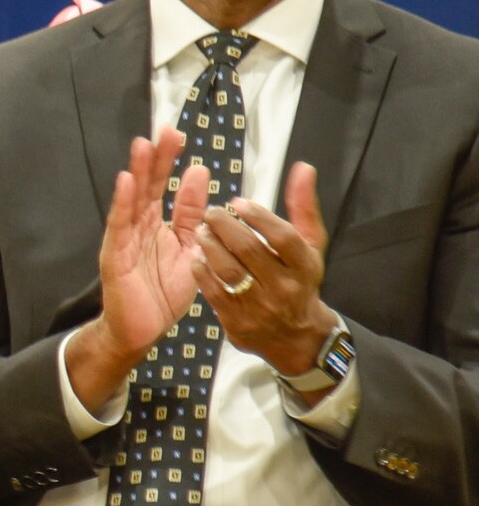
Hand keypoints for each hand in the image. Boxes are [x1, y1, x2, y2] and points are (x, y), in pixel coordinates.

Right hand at [66, 130, 209, 411]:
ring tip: (143, 146)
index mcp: (156, 225)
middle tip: (166, 131)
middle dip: (156, 159)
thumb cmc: (161, 293)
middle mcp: (139, 227)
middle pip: (147, 186)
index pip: (163, 187)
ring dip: (138, 172)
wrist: (140, 330)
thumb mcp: (188, 249)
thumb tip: (199, 175)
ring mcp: (125, 239)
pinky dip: (122, 203)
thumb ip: (192, 216)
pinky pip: (119, 226)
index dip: (170, 162)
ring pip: (132, 200)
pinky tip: (127, 182)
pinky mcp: (115, 255)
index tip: (179, 137)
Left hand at [192, 161, 336, 383]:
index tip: (237, 201)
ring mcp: (260, 307)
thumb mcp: (309, 246)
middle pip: (250, 251)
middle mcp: (284, 288)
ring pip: (228, 271)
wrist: (296, 336)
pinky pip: (214, 291)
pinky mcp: (237, 322)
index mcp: (305, 266)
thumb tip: (303, 168)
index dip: (260, 217)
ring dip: (210, 246)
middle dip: (226, 227)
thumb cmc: (299, 280)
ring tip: (201, 230)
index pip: (283, 237)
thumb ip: (302, 207)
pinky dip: (201, 270)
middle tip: (211, 212)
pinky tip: (196, 255)